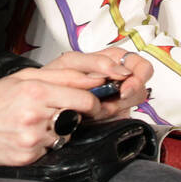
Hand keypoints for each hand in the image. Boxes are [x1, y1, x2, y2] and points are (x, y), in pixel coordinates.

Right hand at [0, 68, 103, 166]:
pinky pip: (50, 148)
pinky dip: (44, 143)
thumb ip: (60, 75)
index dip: (94, 99)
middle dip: (78, 113)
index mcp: (36, 90)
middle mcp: (36, 115)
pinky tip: (25, 135)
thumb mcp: (22, 77)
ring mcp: (32, 138)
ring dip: (58, 128)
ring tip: (33, 122)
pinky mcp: (28, 156)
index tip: (95, 100)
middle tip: (62, 110)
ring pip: (66, 133)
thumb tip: (93, 78)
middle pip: (78, 115)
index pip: (84, 96)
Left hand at [36, 47, 151, 120]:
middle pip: (141, 86)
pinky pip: (121, 119)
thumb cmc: (52, 79)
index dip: (139, 74)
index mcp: (111, 62)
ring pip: (132, 104)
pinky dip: (109, 118)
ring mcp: (115, 101)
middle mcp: (116, 82)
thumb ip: (96, 63)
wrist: (39, 103)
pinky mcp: (111, 118)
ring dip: (116, 106)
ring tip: (97, 108)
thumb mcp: (71, 63)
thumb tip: (121, 71)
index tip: (125, 84)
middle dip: (129, 93)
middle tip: (115, 98)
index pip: (139, 65)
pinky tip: (96, 116)